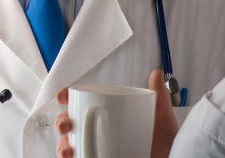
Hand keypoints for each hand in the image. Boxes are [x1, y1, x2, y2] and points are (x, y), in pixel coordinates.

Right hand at [54, 70, 179, 157]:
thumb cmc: (164, 146)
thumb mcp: (162, 120)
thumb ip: (159, 98)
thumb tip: (157, 73)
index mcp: (108, 115)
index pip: (81, 103)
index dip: (67, 97)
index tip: (63, 96)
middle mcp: (97, 134)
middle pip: (69, 124)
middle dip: (60, 122)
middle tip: (67, 125)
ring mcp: (94, 151)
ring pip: (68, 146)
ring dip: (61, 146)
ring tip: (67, 149)